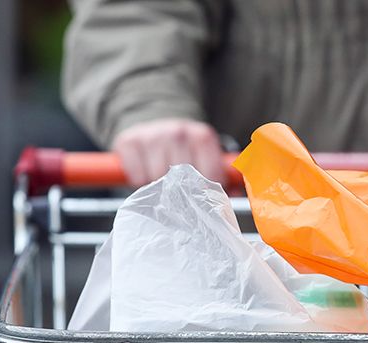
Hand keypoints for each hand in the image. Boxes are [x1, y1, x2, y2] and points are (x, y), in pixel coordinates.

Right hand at [112, 118, 226, 185]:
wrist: (152, 120)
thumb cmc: (183, 148)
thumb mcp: (206, 155)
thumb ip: (224, 177)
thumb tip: (238, 196)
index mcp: (202, 137)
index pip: (210, 176)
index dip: (205, 190)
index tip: (200, 193)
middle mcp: (179, 132)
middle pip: (182, 180)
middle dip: (181, 189)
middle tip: (178, 187)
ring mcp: (153, 135)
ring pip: (157, 178)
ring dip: (158, 185)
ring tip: (160, 179)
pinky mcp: (129, 141)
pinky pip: (136, 176)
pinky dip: (139, 180)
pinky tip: (144, 172)